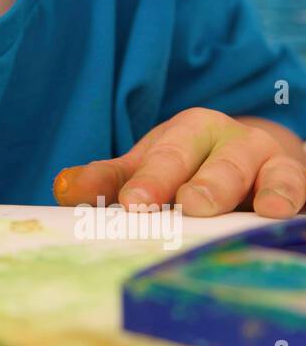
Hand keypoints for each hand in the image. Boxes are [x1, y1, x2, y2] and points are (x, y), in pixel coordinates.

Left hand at [53, 108, 305, 217]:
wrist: (258, 161)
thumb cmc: (192, 167)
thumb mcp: (151, 168)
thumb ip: (109, 180)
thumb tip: (63, 189)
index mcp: (187, 132)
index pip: (165, 156)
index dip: (150, 180)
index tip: (133, 203)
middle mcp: (231, 141)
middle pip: (215, 163)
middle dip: (203, 184)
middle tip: (190, 206)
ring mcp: (270, 161)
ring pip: (264, 173)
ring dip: (257, 191)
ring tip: (252, 209)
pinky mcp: (298, 181)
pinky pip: (298, 188)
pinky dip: (292, 198)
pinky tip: (281, 213)